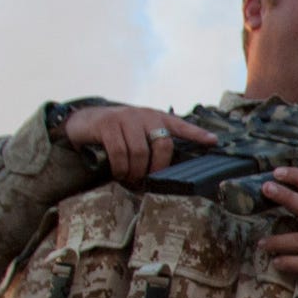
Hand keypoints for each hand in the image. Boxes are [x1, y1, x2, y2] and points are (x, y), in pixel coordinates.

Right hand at [59, 102, 217, 186]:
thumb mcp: (139, 134)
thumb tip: (166, 174)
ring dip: (135, 172)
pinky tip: (119, 173)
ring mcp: (126, 118)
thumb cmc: (118, 134)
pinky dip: (120, 168)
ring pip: (140, 152)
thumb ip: (153, 145)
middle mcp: (144, 115)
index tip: (213, 142)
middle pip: (163, 144)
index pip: (180, 126)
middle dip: (157, 168)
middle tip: (146, 181)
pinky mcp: (108, 124)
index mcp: (156, 118)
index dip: (197, 134)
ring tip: (130, 179)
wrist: (84, 121)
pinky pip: (119, 152)